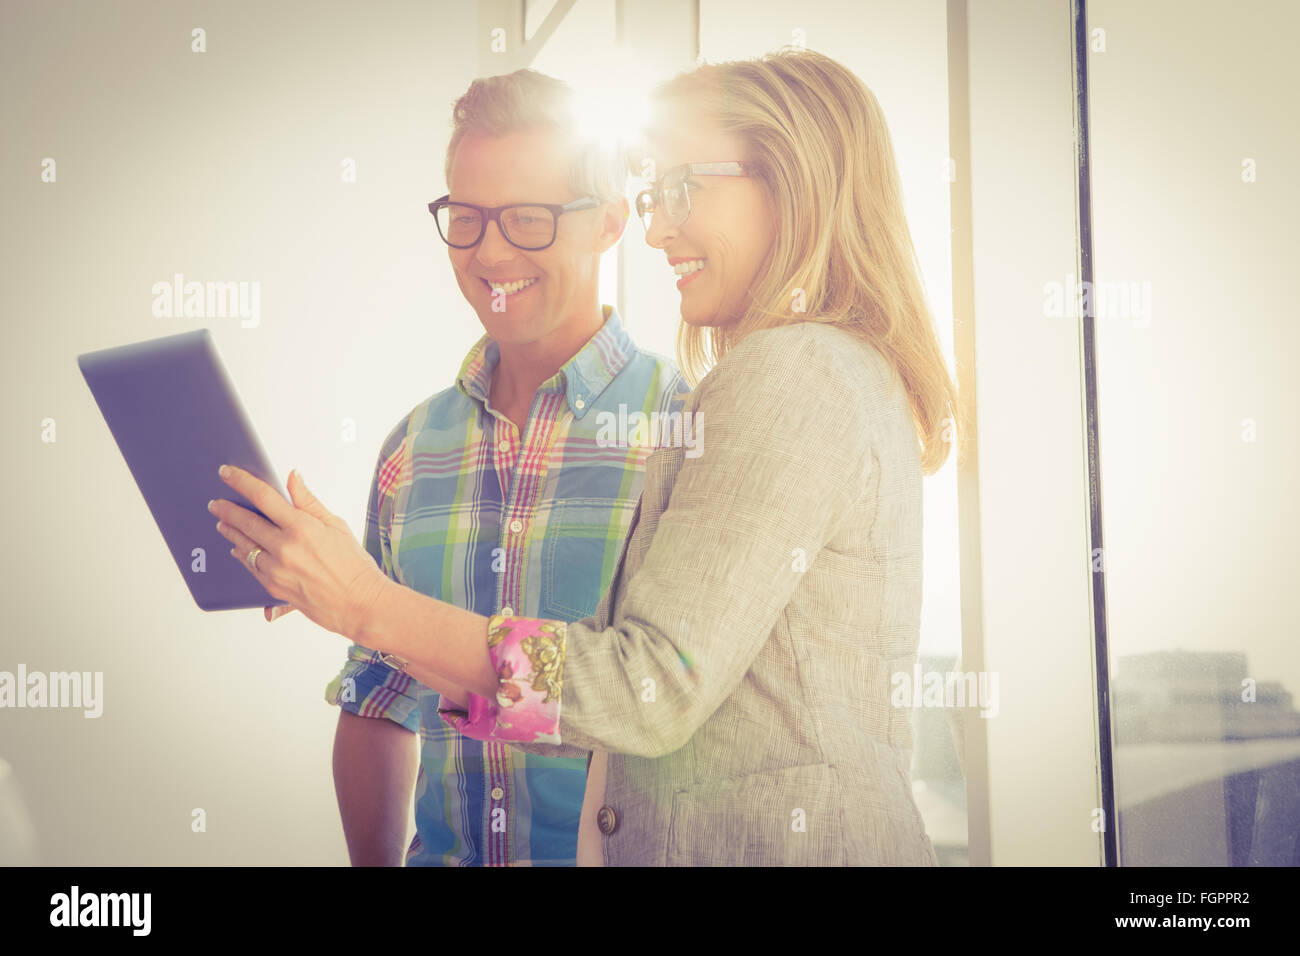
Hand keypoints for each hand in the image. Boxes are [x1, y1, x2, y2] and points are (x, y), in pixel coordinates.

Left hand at [210, 465, 389, 641]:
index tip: (226, 472)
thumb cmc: (354, 564)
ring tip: (222, 523)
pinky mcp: (273, 588)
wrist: (360, 603)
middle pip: (245, 522)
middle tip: (215, 503)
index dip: (241, 481)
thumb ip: (308, 501)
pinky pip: (250, 567)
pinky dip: (242, 555)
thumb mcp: (335, 525)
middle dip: (226, 509)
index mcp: (302, 527)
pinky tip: (238, 549)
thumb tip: (292, 477)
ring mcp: (276, 570)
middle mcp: (285, 548)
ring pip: (243, 546)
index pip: (263, 496)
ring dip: (230, 532)